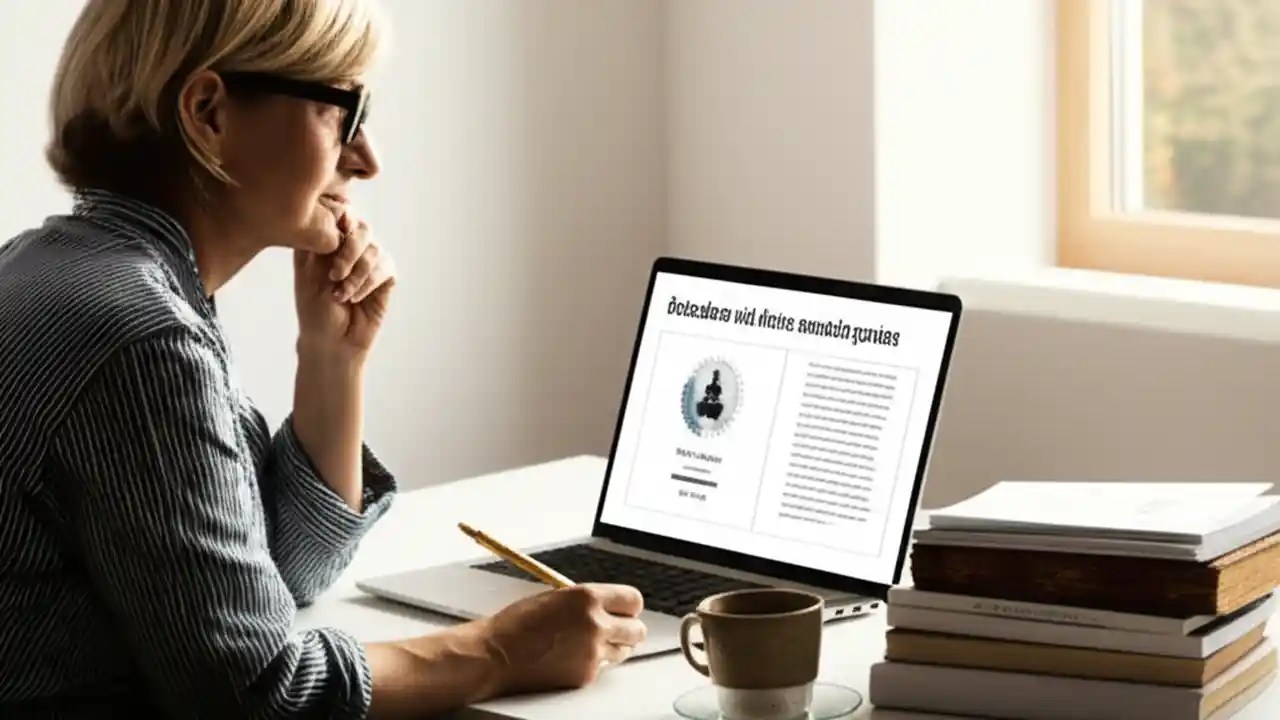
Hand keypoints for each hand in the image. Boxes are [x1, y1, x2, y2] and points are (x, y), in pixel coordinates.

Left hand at [294, 211, 395, 356]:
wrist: (332, 343)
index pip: (339, 215)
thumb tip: (340, 212)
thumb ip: (324, 243)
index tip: (338, 227)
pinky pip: (385, 267)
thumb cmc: (314, 312)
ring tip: (342, 294)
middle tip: (335, 274)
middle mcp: (350, 248)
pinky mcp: (385, 278)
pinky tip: (355, 298)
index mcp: (328, 243)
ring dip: (357, 273)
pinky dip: (369, 282)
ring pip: (374, 248)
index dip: (341, 216)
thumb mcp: (309, 274)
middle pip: (361, 227)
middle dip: (349, 250)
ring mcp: (370, 262)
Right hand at [479, 584, 647, 695]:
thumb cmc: (517, 624)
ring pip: (624, 651)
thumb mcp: (556, 597)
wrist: (496, 654)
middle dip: (628, 629)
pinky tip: (572, 657)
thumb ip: (587, 601)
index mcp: (588, 597)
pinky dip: (593, 664)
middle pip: (637, 629)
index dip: (628, 606)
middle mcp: (595, 624)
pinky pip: (603, 668)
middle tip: (615, 629)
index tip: (624, 610)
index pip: (633, 600)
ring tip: (588, 644)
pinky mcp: (586, 675)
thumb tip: (609, 606)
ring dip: (613, 647)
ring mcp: (592, 652)